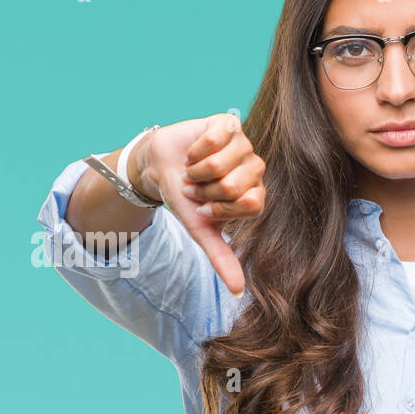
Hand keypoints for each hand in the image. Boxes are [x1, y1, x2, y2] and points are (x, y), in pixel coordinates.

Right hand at [132, 113, 264, 296]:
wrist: (160, 167)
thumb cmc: (184, 198)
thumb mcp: (200, 229)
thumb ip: (221, 257)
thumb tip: (237, 291)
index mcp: (254, 194)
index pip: (251, 204)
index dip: (221, 208)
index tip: (205, 208)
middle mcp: (254, 168)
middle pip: (237, 184)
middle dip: (206, 190)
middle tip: (196, 188)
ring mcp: (244, 143)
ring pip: (225, 162)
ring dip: (199, 170)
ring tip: (193, 171)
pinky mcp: (228, 123)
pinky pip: (217, 138)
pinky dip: (197, 150)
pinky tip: (193, 152)